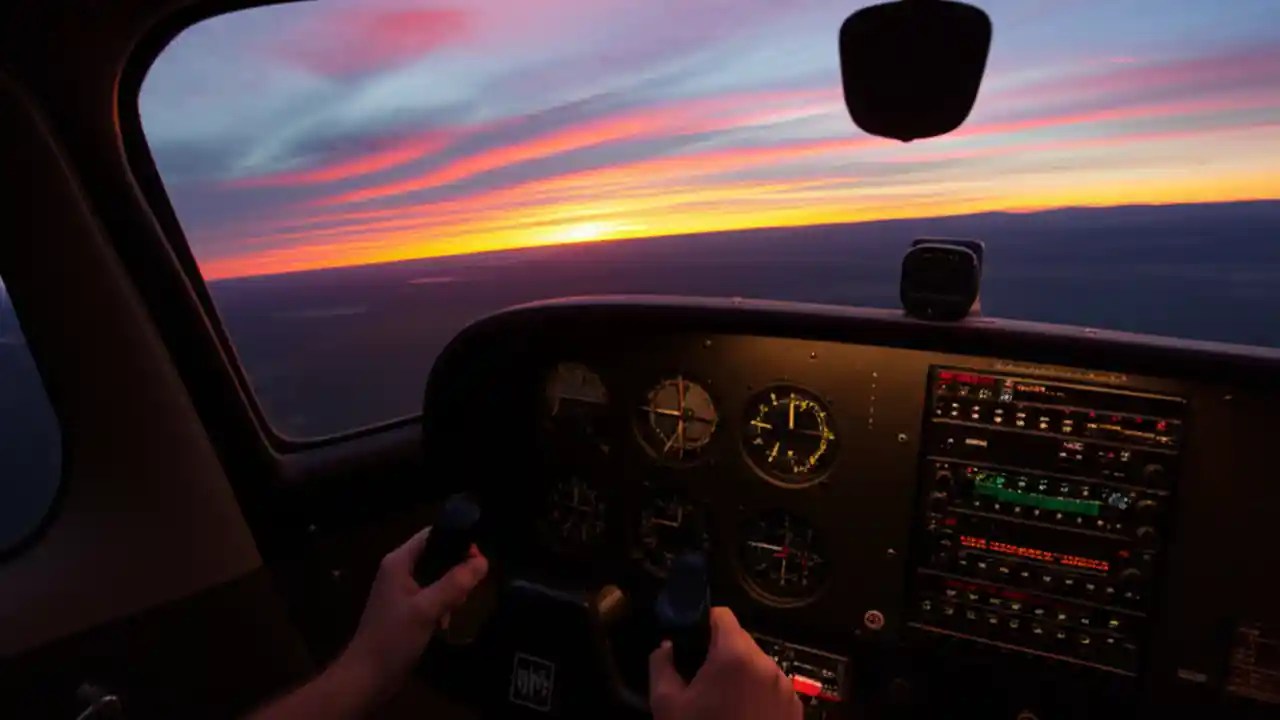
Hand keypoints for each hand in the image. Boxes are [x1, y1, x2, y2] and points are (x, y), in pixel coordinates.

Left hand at [338, 527, 488, 699]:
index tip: (480, 553)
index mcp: (399, 562)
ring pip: (437, 577)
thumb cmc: (393, 638)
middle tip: (472, 586)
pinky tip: (447, 621)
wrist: (367, 677)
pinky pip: (432, 596)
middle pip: (437, 555)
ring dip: (452, 589)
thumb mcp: (427, 609)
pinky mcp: (407, 610)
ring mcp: (402, 592)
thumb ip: (455, 583)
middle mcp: (399, 571)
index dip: (457, 538)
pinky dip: (443, 604)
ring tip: (459, 605)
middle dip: (457, 568)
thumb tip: (484, 561)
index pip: (432, 534)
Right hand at [649, 607, 801, 719]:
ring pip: (756, 667)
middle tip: (699, 682)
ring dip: (738, 677)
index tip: (689, 640)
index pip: (721, 615)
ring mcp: (785, 689)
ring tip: (720, 707)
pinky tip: (740, 719)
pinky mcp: (794, 711)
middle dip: (718, 655)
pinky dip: (756, 696)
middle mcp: (767, 665)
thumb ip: (661, 666)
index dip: (701, 623)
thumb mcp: (667, 706)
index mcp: (735, 656)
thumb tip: (665, 649)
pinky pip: (771, 690)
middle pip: (739, 641)